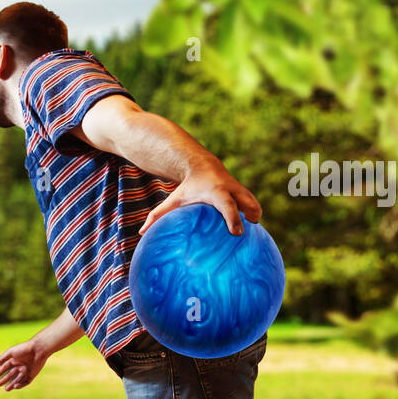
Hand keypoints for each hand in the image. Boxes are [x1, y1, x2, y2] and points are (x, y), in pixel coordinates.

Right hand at [0, 338, 48, 390]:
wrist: (38, 350)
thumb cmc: (24, 349)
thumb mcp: (11, 352)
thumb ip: (2, 358)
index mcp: (14, 360)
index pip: (5, 367)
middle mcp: (19, 366)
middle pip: (10, 375)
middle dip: (4, 380)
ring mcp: (26, 371)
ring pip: (17, 379)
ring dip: (12, 384)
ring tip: (6, 389)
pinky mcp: (32, 375)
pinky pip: (25, 381)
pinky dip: (21, 384)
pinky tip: (15, 386)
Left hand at [140, 166, 261, 235]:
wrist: (203, 166)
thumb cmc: (187, 187)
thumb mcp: (173, 200)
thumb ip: (158, 215)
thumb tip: (142, 232)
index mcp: (215, 192)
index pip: (227, 205)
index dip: (233, 218)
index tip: (236, 232)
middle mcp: (230, 189)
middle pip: (247, 201)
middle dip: (252, 213)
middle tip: (252, 227)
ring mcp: (239, 190)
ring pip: (253, 202)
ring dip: (255, 214)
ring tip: (252, 228)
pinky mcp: (244, 192)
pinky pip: (253, 203)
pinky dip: (254, 213)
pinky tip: (252, 228)